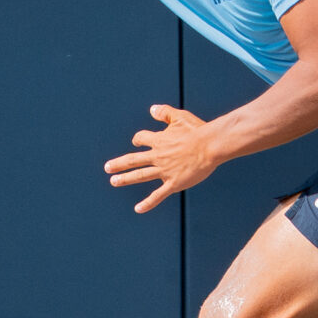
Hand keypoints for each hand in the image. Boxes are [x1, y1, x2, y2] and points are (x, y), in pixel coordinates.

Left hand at [103, 104, 217, 212]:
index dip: (138, 139)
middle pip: (134, 160)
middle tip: (107, 167)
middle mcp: (158, 156)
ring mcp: (164, 171)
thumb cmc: (197, 131)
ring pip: (140, 176)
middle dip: (119, 164)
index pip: (142, 139)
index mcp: (160, 140)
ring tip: (114, 181)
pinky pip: (158, 195)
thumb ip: (165, 112)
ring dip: (125, 179)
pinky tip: (138, 209)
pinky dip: (148, 203)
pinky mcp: (173, 183)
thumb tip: (151, 109)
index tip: (137, 142)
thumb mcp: (179, 117)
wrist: (210, 146)